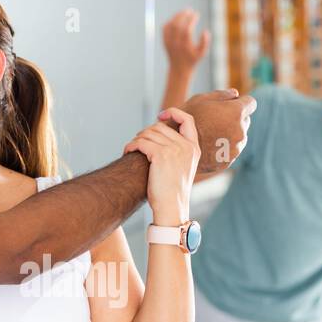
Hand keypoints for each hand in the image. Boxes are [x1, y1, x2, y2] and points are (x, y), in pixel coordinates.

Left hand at [124, 108, 200, 225]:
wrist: (171, 208)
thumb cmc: (172, 192)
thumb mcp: (181, 168)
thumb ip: (177, 151)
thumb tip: (158, 137)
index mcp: (194, 148)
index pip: (188, 119)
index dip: (173, 112)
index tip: (161, 115)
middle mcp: (186, 146)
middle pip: (160, 127)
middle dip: (146, 132)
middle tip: (138, 143)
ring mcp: (174, 149)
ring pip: (148, 133)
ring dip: (136, 139)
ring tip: (131, 149)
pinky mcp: (160, 155)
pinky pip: (141, 142)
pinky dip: (131, 145)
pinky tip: (127, 152)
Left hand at [162, 9, 210, 73]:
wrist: (179, 69)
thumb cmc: (192, 60)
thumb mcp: (202, 53)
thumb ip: (205, 42)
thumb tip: (205, 31)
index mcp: (185, 45)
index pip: (187, 29)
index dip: (192, 20)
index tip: (196, 14)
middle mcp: (176, 43)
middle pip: (177, 25)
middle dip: (184, 15)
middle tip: (190, 10)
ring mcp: (169, 42)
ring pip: (170, 25)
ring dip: (177, 16)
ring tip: (184, 12)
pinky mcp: (165, 41)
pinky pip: (165, 28)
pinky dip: (170, 21)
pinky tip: (177, 19)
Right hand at [179, 89, 256, 174]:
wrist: (174, 149)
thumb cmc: (185, 120)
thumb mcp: (199, 100)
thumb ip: (221, 95)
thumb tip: (236, 94)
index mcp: (236, 112)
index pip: (250, 103)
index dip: (242, 102)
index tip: (233, 105)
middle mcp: (240, 131)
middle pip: (245, 121)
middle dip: (236, 119)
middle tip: (217, 120)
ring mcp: (236, 148)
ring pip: (239, 137)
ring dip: (230, 134)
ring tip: (211, 135)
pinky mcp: (228, 161)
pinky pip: (231, 151)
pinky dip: (223, 148)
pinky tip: (209, 146)